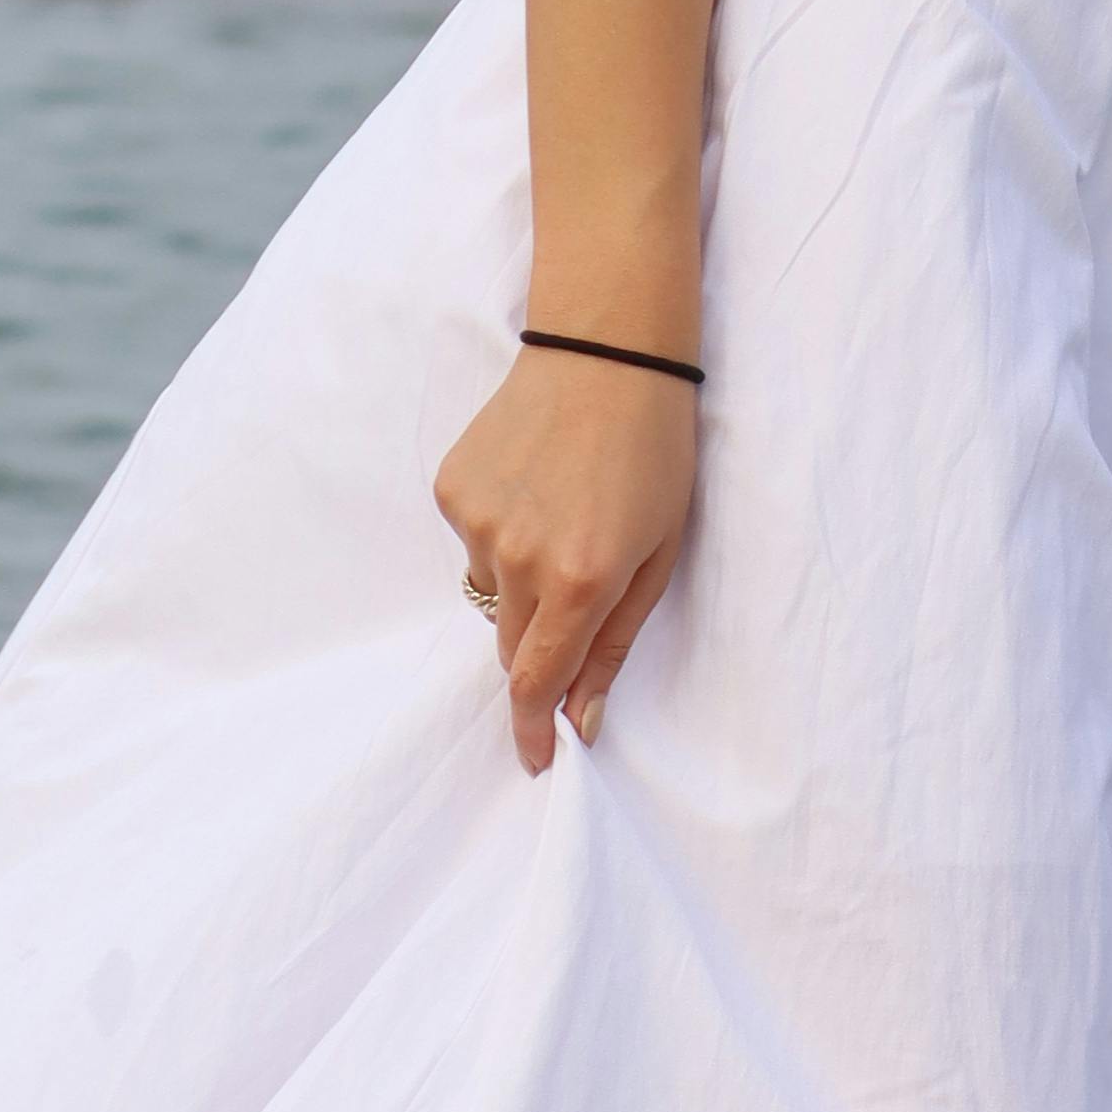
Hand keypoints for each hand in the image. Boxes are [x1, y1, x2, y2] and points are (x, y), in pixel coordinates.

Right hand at [433, 345, 697, 776]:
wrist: (607, 349)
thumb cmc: (654, 451)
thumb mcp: (660, 552)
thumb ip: (616, 641)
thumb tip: (583, 718)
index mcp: (581, 580)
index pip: (537, 683)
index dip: (533, 731)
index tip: (537, 762)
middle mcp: (518, 559)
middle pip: (512, 646)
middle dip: (541, 648)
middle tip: (579, 595)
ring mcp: (476, 523)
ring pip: (492, 592)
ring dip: (524, 581)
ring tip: (566, 515)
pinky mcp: (451, 489)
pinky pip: (473, 541)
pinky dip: (501, 533)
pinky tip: (535, 485)